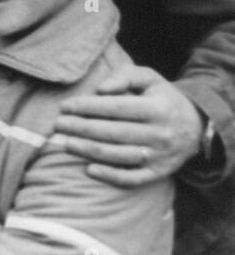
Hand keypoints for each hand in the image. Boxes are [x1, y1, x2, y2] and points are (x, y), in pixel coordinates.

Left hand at [53, 66, 204, 186]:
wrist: (196, 127)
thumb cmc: (162, 98)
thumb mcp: (150, 79)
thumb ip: (125, 76)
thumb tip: (100, 89)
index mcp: (157, 109)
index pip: (116, 108)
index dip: (87, 107)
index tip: (65, 106)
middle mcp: (159, 134)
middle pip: (113, 133)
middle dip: (81, 128)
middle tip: (58, 125)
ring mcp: (159, 156)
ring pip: (118, 156)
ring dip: (88, 151)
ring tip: (64, 143)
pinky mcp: (158, 173)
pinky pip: (132, 179)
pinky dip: (110, 176)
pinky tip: (89, 170)